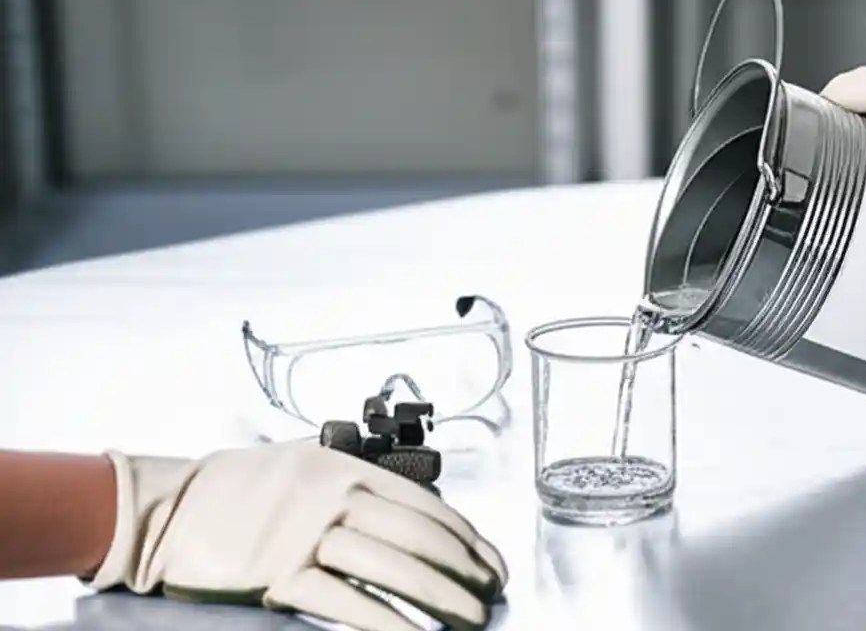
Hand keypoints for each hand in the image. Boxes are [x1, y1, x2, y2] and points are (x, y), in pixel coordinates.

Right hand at [87, 442, 507, 630]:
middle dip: (466, 573)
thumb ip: (351, 482)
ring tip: (471, 620)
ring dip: (442, 600)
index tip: (492, 565)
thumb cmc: (234, 490)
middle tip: (491, 598)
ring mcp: (306, 534)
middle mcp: (333, 495)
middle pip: (420, 539)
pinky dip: (390, 624)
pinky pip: (349, 604)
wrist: (160, 509)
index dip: (468, 541)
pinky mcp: (279, 575)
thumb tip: (408, 516)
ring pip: (394, 570)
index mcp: (344, 468)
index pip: (427, 507)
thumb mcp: (301, 464)